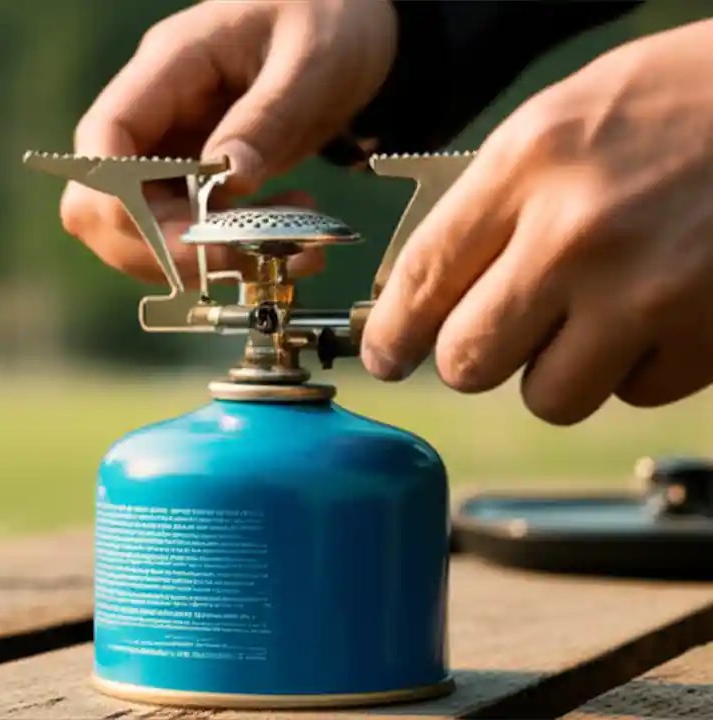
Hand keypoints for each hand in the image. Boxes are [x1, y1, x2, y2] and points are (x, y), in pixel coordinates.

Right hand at [62, 0, 396, 284]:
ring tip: (276, 246)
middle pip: (102, 200)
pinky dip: (222, 256)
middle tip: (236, 254)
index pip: (105, 136)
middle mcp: (153, 112)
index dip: (118, 196)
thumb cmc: (327, 21)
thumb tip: (229, 179)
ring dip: (196, 258)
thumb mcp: (311, 60)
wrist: (348, 28)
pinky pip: (180, 236)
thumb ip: (267, 117)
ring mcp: (167, 151)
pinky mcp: (190, 183)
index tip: (176, 236)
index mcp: (169, 64)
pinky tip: (279, 243)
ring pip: (135, 232)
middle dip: (160, 244)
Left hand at [362, 19, 712, 423]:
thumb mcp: (562, 120)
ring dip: (558, 369)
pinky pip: (633, 393)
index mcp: (529, 164)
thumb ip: (492, 201)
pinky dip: (636, 367)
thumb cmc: (679, 102)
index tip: (385, 355)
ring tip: (592, 313)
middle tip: (496, 334)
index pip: (422, 278)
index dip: (390, 334)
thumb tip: (425, 286)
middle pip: (469, 361)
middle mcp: (576, 235)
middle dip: (473, 355)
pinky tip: (657, 310)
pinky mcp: (706, 337)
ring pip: (548, 396)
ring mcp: (645, 294)